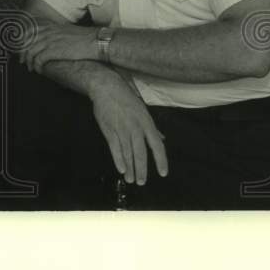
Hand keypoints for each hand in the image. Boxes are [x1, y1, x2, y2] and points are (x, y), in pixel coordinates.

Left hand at [19, 22, 95, 72]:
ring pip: (30, 51)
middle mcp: (48, 32)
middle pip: (27, 41)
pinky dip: (36, 66)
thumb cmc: (86, 38)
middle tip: (23, 60)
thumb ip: (58, 34)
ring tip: (31, 68)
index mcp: (51, 27)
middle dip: (23, 52)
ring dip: (29, 61)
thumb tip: (52, 40)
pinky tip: (39, 70)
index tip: (23, 49)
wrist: (96, 42)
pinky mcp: (53, 50)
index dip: (24, 41)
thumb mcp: (68, 32)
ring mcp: (50, 41)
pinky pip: (38, 59)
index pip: (30, 31)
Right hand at [88, 68, 167, 185]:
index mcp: (146, 122)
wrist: (106, 88)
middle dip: (142, 170)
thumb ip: (152, 127)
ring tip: (131, 180)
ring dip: (130, 168)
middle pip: (141, 153)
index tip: (163, 173)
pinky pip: (115, 148)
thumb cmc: (126, 97)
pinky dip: (118, 159)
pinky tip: (121, 169)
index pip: (157, 145)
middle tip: (142, 182)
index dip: (160, 160)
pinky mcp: (109, 130)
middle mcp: (136, 128)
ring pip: (128, 153)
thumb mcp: (143, 109)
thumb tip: (161, 139)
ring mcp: (122, 129)